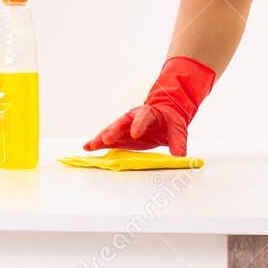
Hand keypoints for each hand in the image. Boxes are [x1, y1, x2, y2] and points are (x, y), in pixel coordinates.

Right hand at [83, 56, 215, 156]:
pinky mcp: (123, 136)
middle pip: (121, 123)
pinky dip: (99, 143)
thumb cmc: (170, 119)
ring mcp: (126, 127)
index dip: (138, 125)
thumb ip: (178, 141)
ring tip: (89, 146)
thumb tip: (180, 155)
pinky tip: (88, 147)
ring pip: (112, 131)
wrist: (166, 114)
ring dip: (101, 139)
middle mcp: (134, 118)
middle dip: (113, 131)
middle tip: (105, 139)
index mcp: (149, 112)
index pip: (143, 117)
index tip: (135, 134)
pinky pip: (109, 140)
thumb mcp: (178, 128)